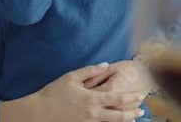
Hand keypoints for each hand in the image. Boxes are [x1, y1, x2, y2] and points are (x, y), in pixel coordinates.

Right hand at [0, 63, 145, 121]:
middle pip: (118, 115)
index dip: (131, 97)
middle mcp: (93, 113)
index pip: (117, 99)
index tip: (141, 94)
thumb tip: (105, 65)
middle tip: (142, 109)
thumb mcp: (71, 78)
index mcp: (91, 99)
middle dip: (132, 112)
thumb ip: (90, 71)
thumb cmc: (53, 94)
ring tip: (134, 118)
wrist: (38, 113)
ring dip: (124, 120)